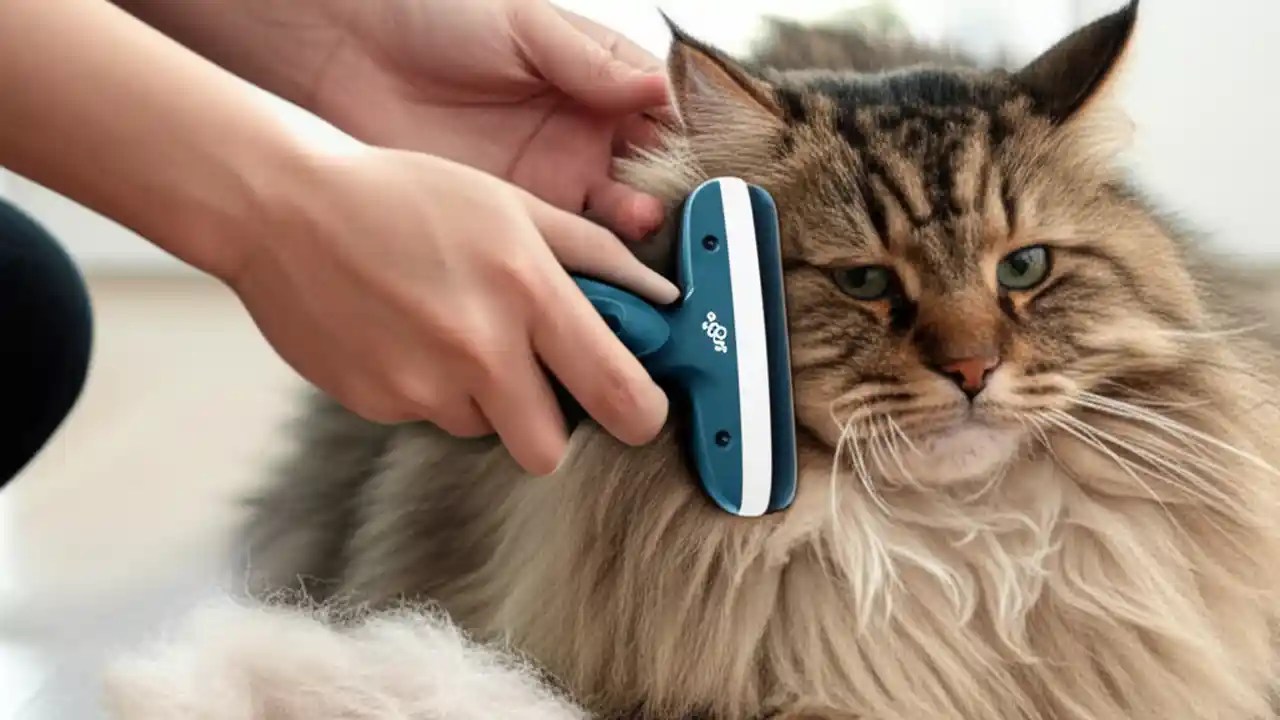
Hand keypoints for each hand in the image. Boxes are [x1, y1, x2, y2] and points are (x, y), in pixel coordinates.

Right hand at [230, 146, 677, 474]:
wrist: (285, 207)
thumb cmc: (406, 196)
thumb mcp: (512, 206)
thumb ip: (596, 255)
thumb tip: (663, 300)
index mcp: (529, 293)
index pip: (620, 395)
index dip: (642, 415)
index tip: (638, 410)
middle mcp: (481, 350)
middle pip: (549, 450)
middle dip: (552, 426)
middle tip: (538, 382)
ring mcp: (423, 386)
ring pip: (485, 431)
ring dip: (484, 399)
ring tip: (450, 330)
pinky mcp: (376, 404)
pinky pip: (429, 417)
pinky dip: (429, 389)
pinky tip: (406, 334)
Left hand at [311, 0, 671, 241]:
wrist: (341, 47)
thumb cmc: (432, 12)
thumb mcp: (523, 24)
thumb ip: (591, 64)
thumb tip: (659, 92)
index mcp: (597, 83)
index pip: (663, 122)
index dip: (691, 150)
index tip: (711, 175)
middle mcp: (582, 138)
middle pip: (649, 182)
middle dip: (671, 204)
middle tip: (682, 221)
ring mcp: (547, 181)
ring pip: (610, 225)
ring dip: (632, 239)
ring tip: (640, 239)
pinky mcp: (508, 219)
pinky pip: (556, 251)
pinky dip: (579, 268)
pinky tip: (595, 274)